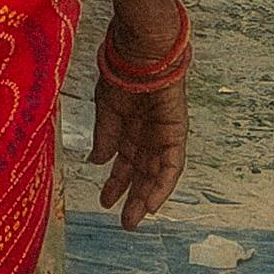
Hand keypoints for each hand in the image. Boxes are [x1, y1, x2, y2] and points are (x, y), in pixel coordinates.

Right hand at [90, 41, 190, 230]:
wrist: (140, 51)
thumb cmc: (120, 72)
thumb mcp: (105, 109)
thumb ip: (105, 137)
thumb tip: (98, 161)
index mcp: (129, 128)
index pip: (125, 163)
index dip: (116, 183)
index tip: (106, 201)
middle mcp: (147, 135)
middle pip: (142, 173)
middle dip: (133, 197)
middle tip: (125, 222)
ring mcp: (163, 135)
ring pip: (157, 174)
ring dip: (147, 198)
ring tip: (135, 219)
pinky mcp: (176, 133)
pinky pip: (171, 165)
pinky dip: (163, 185)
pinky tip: (153, 202)